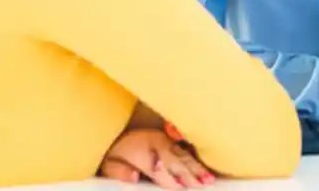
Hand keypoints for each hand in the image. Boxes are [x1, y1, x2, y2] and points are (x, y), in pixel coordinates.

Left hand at [99, 128, 214, 188]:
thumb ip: (120, 172)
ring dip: (198, 169)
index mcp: (141, 151)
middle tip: (202, 187)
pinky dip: (197, 161)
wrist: (116, 133)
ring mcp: (166, 141)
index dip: (169, 180)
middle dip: (189, 176)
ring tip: (209, 180)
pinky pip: (186, 151)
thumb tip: (135, 178)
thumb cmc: (113, 155)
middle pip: (175, 163)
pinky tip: (206, 170)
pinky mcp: (171, 140)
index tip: (180, 189)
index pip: (158, 169)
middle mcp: (156, 144)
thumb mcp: (108, 165)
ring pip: (185, 157)